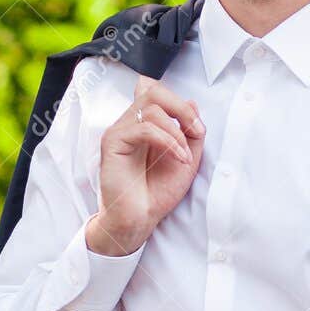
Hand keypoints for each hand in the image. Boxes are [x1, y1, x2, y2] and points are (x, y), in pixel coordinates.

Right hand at [84, 74, 204, 256]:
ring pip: (150, 108)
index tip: (197, 128)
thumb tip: (193, 103)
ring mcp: (119, 131)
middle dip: (181, 108)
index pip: (156, 92)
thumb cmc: (158, 193)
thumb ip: (191, 132)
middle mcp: (130, 123)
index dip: (180, 102)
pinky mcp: (112, 142)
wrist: (139, 219)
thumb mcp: (187, 159)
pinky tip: (178, 157)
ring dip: (176, 132)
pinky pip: (143, 128)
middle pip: (153, 91)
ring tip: (185, 156)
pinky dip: (168, 141)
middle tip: (196, 131)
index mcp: (145, 124)